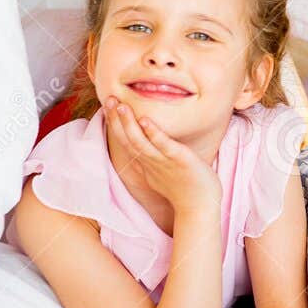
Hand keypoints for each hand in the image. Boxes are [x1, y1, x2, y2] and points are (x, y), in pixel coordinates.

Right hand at [105, 95, 220, 209]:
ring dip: (129, 124)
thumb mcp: (159, 173)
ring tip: (121, 106)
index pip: (126, 141)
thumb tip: (140, 150)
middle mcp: (151, 162)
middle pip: (128, 139)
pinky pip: (164, 145)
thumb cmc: (183, 188)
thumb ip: (149, 160)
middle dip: (117, 120)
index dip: (115, 124)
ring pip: (141, 142)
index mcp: (146, 163)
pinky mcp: (179, 161)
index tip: (108, 106)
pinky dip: (154, 133)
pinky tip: (146, 120)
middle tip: (108, 99)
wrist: (199, 207)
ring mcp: (164, 162)